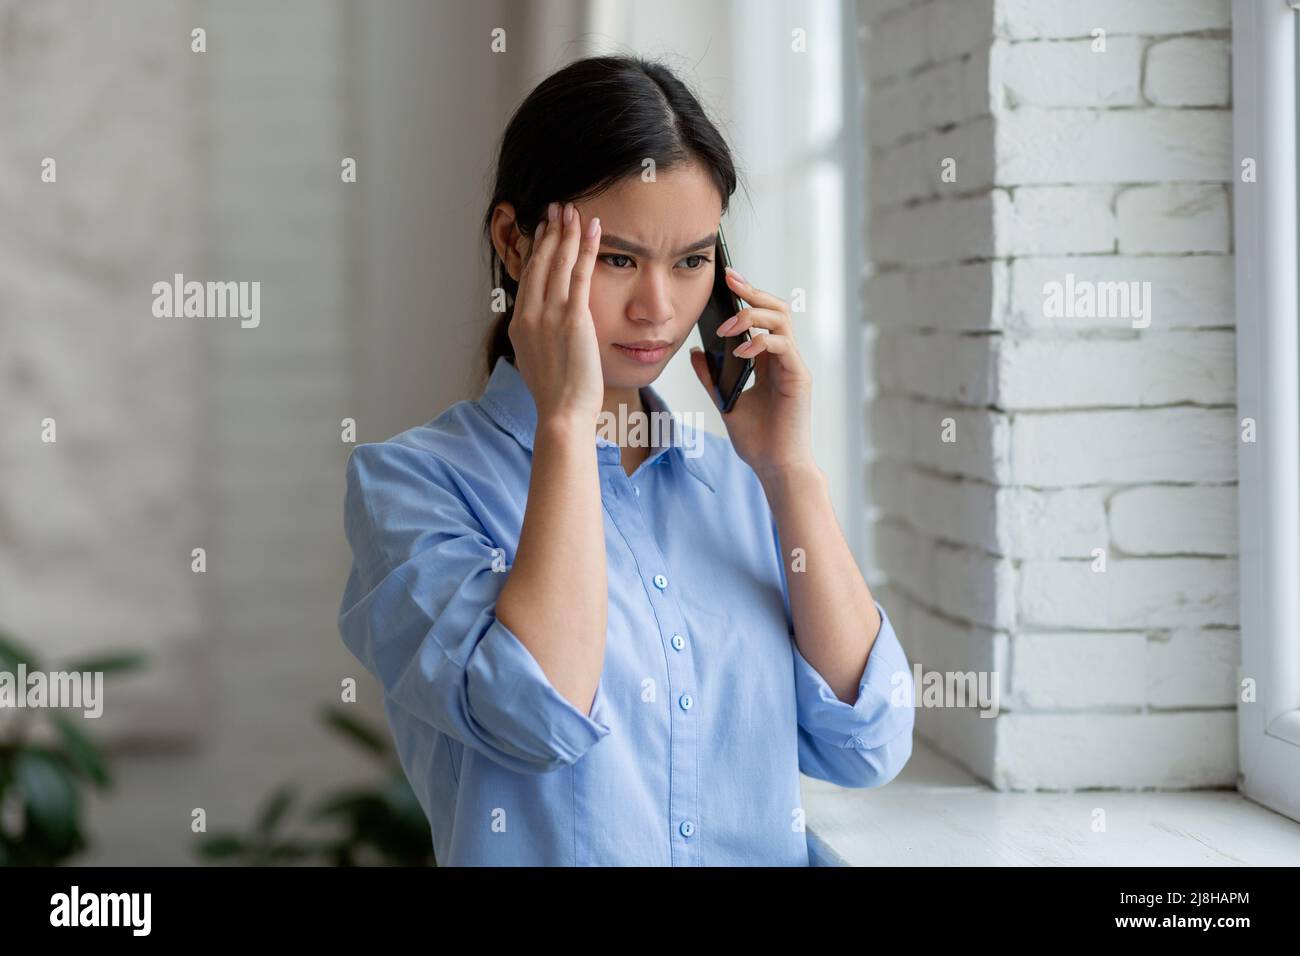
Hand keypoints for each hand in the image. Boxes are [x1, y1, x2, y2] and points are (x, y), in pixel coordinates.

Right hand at [509, 201, 604, 424]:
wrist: (561, 412)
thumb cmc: (556, 395)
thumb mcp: (537, 362)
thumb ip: (538, 339)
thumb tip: (544, 332)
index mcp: (519, 325)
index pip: (528, 278)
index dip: (537, 250)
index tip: (544, 231)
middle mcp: (530, 314)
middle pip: (540, 263)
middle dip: (549, 232)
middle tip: (557, 210)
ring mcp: (550, 314)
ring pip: (558, 262)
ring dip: (566, 232)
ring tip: (572, 211)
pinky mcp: (573, 317)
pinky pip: (581, 273)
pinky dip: (587, 247)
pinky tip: (593, 228)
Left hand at [688, 268, 814, 480]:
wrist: (775, 468)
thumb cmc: (757, 441)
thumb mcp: (725, 402)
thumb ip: (711, 377)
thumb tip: (695, 352)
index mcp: (769, 361)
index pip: (762, 317)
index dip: (747, 295)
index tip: (727, 279)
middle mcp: (784, 359)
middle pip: (776, 309)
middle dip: (752, 291)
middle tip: (730, 280)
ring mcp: (793, 367)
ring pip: (781, 321)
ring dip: (752, 316)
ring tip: (727, 327)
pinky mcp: (798, 378)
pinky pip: (783, 347)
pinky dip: (760, 342)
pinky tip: (740, 352)